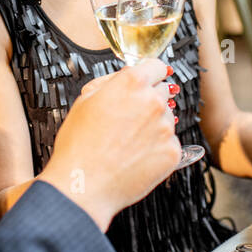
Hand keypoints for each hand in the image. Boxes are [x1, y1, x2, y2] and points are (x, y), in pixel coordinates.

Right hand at [38, 58, 180, 230]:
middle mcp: (153, 101)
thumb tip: (128, 75)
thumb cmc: (79, 145)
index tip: (149, 81)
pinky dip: (156, 149)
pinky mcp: (172, 152)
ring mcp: (166, 128)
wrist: (83, 185)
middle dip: (149, 102)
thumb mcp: (85, 100)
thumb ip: (112, 81)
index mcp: (132, 83)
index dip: (150, 74)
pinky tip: (135, 157)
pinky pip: (169, 143)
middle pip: (162, 92)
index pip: (156, 66)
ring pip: (166, 119)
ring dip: (153, 126)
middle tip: (128, 121)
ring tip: (127, 143)